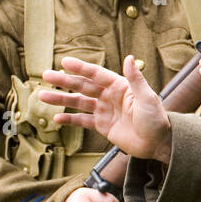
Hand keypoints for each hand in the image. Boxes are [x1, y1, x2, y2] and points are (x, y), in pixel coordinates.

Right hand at [40, 55, 172, 163]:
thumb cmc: (156, 119)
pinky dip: (70, 119)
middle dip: (65, 81)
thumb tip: (129, 57)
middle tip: (45, 75)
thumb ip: (136, 80)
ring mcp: (105, 111)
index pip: (97, 74)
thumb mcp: (147, 98)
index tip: (65, 62)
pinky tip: (57, 118)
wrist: (158, 143)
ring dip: (61, 99)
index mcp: (120, 86)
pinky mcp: (102, 126)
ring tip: (42, 96)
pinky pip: (82, 121)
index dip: (81, 68)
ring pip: (79, 102)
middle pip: (83, 86)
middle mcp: (110, 96)